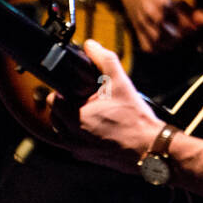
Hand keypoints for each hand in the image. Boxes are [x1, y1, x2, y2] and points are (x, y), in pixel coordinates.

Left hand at [45, 39, 164, 173]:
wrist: (149, 148)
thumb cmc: (135, 119)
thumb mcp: (121, 83)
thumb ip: (104, 59)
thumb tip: (91, 45)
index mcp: (75, 116)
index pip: (52, 99)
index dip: (64, 90)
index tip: (78, 88)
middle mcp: (72, 136)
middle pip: (55, 114)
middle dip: (67, 104)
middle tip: (86, 99)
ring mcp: (78, 149)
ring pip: (62, 129)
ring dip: (71, 119)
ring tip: (92, 112)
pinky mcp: (85, 157)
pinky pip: (73, 142)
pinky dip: (80, 133)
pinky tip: (98, 126)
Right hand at [110, 0, 202, 53]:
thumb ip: (193, 12)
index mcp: (164, 2)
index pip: (185, 24)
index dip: (194, 28)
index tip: (197, 27)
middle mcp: (153, 14)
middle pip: (174, 35)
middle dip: (184, 36)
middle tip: (188, 32)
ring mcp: (143, 23)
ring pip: (161, 43)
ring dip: (172, 44)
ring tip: (177, 38)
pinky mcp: (137, 30)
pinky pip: (149, 47)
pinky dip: (158, 48)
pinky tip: (164, 42)